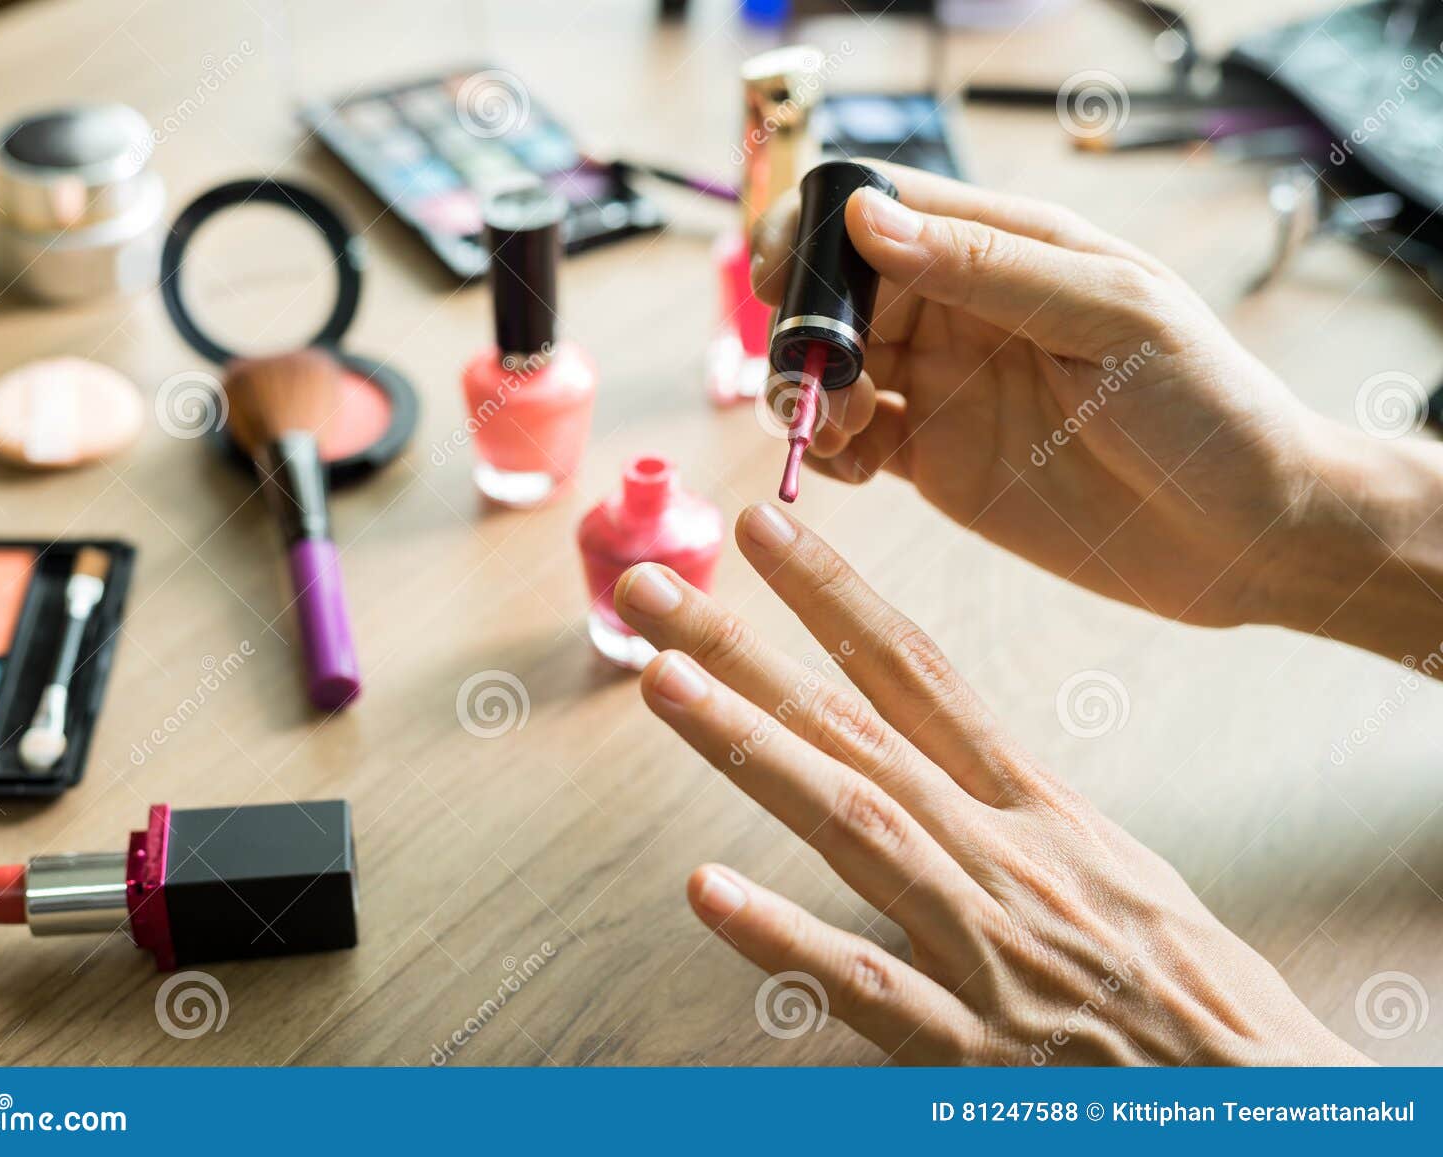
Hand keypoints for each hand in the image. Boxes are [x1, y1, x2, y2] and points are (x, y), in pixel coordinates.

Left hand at [614, 504, 1367, 1064]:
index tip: (764, 530)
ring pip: (850, 823)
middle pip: (855, 728)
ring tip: (665, 683)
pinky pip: (863, 983)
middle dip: (746, 649)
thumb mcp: (1112, 867)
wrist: (1267, 1104)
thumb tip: (941, 759)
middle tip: (653, 588)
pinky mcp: (970, 1048)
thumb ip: (1013, 811)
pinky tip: (708, 892)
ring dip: (750, 747)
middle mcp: (1000, 853)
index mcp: (1034, 807)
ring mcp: (982, 945)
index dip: (834, 593)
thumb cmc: (1193, 990)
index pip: (916, 671)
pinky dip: (784, 934)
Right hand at [752, 164, 1441, 638]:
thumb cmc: (1205, 408)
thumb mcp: (1108, 318)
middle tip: (805, 380)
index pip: (885, 210)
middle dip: (803, 328)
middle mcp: (967, 310)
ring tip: (836, 429)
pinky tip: (850, 467)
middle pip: (841, 293)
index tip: (784, 280)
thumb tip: (869, 220)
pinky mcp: (937, 461)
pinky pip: (852, 442)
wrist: (1247, 534)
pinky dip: (828, 451)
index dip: (817, 233)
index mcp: (1011, 251)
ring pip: (834, 367)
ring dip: (807, 392)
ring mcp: (947, 386)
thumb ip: (988, 268)